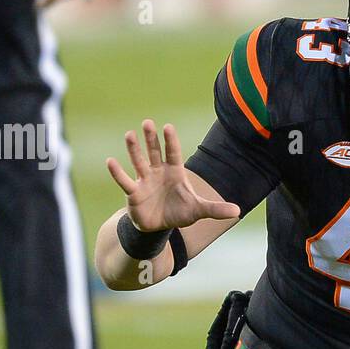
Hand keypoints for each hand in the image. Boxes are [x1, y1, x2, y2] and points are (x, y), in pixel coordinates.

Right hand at [106, 120, 240, 230]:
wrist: (160, 226)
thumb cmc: (179, 212)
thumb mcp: (199, 210)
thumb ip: (216, 209)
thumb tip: (238, 211)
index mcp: (175, 172)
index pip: (173, 153)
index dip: (171, 141)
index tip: (168, 126)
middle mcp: (158, 172)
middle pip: (154, 152)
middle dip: (151, 138)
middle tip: (147, 122)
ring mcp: (144, 180)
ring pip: (138, 161)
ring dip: (134, 149)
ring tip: (129, 134)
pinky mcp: (133, 192)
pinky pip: (124, 180)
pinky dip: (117, 172)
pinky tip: (110, 161)